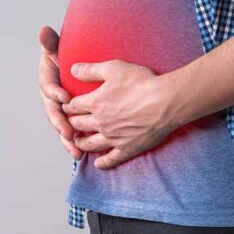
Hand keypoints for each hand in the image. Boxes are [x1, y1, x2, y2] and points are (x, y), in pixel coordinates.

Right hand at [36, 26, 81, 159]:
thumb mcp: (59, 48)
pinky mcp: (70, 119)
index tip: (65, 97)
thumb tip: (43, 30)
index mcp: (48, 82)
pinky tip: (82, 155)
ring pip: (61, 127)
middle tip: (68, 132)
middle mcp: (52, 99)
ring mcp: (60, 111)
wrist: (78, 68)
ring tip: (76, 151)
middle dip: (61, 123)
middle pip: (54, 113)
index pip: (49, 88)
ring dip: (67, 140)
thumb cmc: (67, 57)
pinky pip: (71, 133)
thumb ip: (51, 42)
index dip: (56, 92)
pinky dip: (75, 144)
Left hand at [61, 59, 181, 168]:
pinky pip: (111, 159)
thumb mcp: (114, 68)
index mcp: (95, 103)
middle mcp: (100, 122)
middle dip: (71, 123)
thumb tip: (72, 70)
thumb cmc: (142, 83)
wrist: (165, 101)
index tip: (68, 106)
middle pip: (78, 125)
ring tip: (77, 142)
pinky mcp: (127, 148)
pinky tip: (98, 164)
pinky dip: (103, 163)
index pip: (73, 106)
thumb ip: (90, 70)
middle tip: (70, 123)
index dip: (68, 105)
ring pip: (89, 144)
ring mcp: (113, 138)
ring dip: (81, 143)